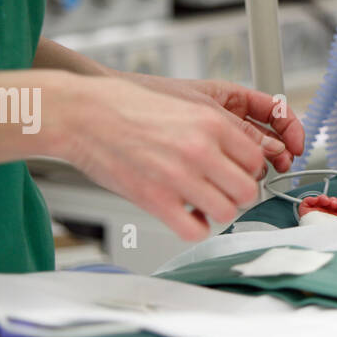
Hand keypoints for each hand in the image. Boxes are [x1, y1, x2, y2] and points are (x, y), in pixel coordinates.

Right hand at [48, 74, 294, 240]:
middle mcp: (200, 149)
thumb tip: (240, 155)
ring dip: (216, 212)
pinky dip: (194, 228)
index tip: (237, 173)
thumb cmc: (125, 107)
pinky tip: (185, 216)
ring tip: (201, 203)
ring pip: (226, 212)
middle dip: (237, 195)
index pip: (256, 159)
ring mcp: (179, 176)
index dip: (248, 171)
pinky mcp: (156, 199)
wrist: (81, 115)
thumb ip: (215, 131)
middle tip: (222, 191)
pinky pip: (195, 230)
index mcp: (211, 122)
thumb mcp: (183, 106)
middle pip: (247, 190)